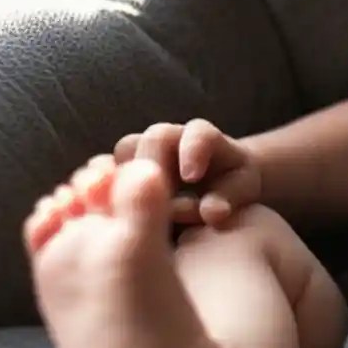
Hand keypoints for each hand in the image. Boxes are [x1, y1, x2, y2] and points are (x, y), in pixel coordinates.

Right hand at [114, 119, 260, 226]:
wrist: (216, 182)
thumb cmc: (233, 185)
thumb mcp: (241, 190)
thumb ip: (229, 199)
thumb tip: (211, 213)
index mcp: (203, 136)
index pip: (198, 132)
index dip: (193, 149)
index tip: (191, 176)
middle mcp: (170, 137)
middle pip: (155, 137)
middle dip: (156, 164)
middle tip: (158, 197)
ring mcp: (143, 149)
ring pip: (126, 152)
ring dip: (129, 177)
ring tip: (134, 208)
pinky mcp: (122, 167)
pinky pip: (106, 171)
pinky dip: (107, 189)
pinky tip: (111, 215)